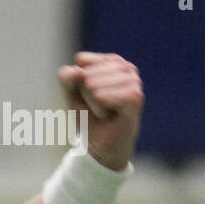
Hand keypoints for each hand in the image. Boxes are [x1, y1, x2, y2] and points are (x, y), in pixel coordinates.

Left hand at [56, 52, 143, 170]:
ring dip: (92, 103)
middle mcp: (126, 67)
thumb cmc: (89, 115)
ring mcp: (134, 81)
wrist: (100, 143)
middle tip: (96, 106)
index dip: (76, 81)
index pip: (82, 60)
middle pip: (86, 74)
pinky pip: (105, 96)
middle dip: (84, 94)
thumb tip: (78, 71)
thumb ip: (68, 78)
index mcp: (112, 61)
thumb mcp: (72, 94)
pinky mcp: (136, 97)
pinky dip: (100, 108)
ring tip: (102, 111)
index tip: (86, 94)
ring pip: (95, 86)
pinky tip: (107, 114)